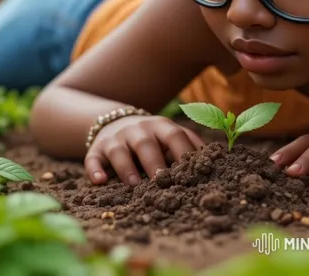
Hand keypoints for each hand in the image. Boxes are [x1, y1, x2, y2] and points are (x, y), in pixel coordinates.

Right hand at [84, 115, 204, 185]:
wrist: (115, 122)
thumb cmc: (152, 136)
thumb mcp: (170, 133)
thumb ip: (189, 143)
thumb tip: (215, 157)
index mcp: (161, 126)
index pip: (175, 135)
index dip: (184, 152)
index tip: (193, 171)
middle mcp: (137, 129)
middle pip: (146, 143)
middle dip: (155, 162)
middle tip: (163, 181)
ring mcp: (115, 139)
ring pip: (119, 151)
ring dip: (127, 168)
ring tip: (134, 185)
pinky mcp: (96, 150)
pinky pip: (92, 159)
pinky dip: (95, 170)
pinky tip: (99, 182)